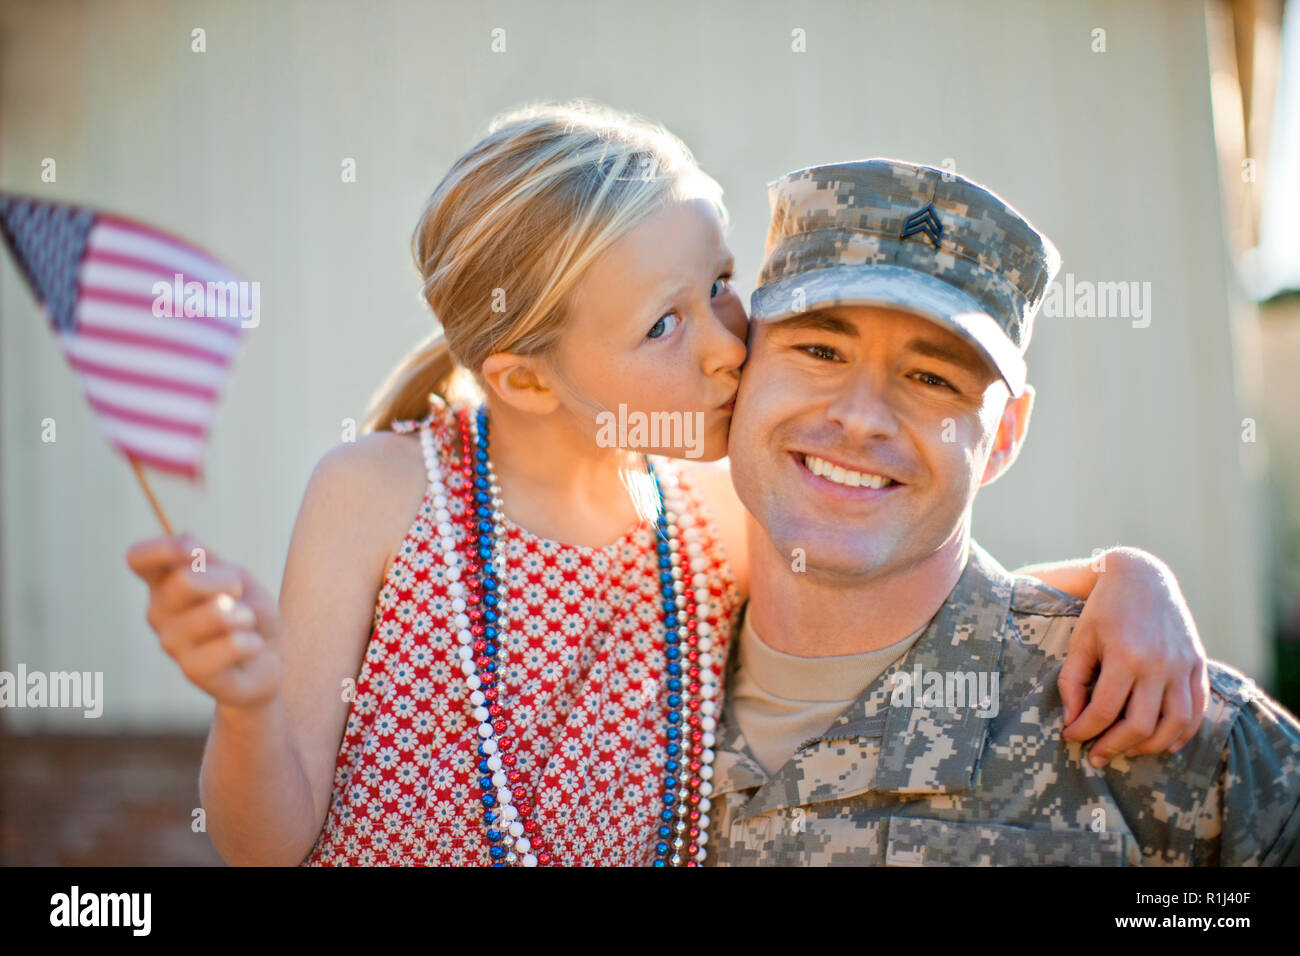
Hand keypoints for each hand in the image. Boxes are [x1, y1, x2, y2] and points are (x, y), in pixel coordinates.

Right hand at [126, 532, 282, 709]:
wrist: (267, 660)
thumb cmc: (247, 613)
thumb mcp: (237, 577)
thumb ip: (209, 561)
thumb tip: (187, 544)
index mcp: (164, 583)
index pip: (139, 558)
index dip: (163, 549)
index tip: (194, 551)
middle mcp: (159, 613)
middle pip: (183, 582)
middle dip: (225, 581)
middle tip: (238, 594)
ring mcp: (173, 645)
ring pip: (214, 614)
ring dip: (244, 615)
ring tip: (247, 623)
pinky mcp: (194, 672)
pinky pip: (230, 646)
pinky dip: (251, 642)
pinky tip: (251, 646)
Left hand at [1058, 548, 1208, 765]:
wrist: (1143, 578)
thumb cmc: (1104, 610)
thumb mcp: (1080, 640)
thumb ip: (1072, 681)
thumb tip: (1072, 721)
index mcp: (1125, 656)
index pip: (1104, 710)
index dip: (1084, 730)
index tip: (1070, 737)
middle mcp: (1159, 665)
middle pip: (1141, 726)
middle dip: (1114, 747)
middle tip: (1095, 756)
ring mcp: (1183, 666)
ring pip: (1175, 725)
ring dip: (1151, 747)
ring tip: (1127, 750)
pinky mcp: (1198, 665)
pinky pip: (1198, 710)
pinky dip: (1184, 733)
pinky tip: (1164, 743)